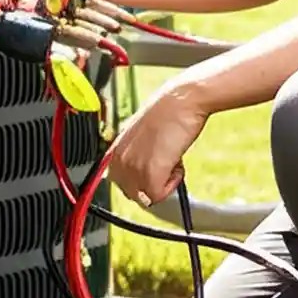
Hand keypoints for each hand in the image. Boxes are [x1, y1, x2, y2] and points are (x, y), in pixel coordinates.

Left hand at [107, 80, 209, 206]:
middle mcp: (119, 160)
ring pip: (147, 197)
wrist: (182, 100)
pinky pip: (159, 196)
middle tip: (165, 162)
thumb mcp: (141, 134)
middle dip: (152, 184)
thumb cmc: (168, 111)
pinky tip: (176, 161)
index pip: (120, 183)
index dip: (141, 181)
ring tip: (171, 158)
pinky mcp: (150, 173)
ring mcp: (133, 167)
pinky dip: (173, 183)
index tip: (154, 172)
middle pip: (133, 194)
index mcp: (114, 150)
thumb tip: (140, 171)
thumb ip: (135, 153)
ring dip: (164, 182)